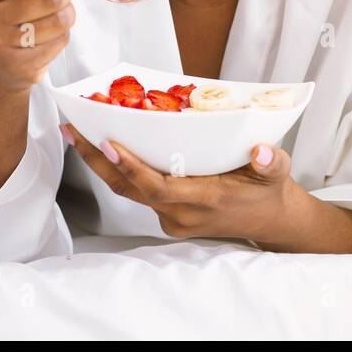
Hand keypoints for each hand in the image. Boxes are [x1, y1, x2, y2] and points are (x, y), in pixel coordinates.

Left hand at [59, 123, 299, 243]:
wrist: (270, 221)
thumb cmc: (269, 191)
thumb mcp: (277, 172)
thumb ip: (271, 162)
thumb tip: (262, 151)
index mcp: (206, 200)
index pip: (159, 187)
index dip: (132, 167)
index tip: (109, 143)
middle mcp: (183, 214)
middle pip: (131, 189)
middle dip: (98, 161)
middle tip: (74, 130)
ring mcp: (173, 218)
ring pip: (130, 191)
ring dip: (103, 164)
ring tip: (79, 132)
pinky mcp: (169, 215)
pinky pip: (139, 192)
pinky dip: (121, 170)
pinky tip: (107, 146)